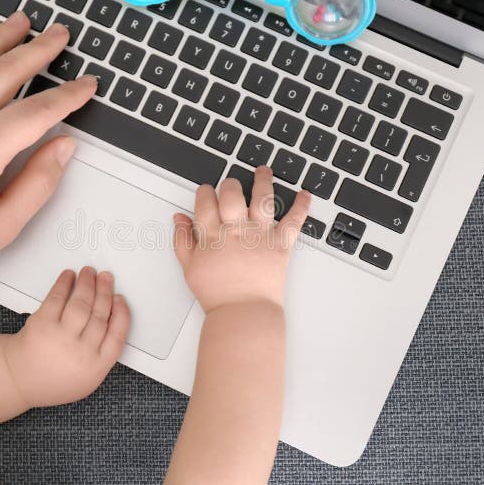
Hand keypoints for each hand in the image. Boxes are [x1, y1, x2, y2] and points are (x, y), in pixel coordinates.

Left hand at [3, 268, 129, 407]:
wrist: (18, 380)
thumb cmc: (51, 379)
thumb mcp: (85, 379)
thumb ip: (101, 355)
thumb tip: (112, 319)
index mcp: (95, 367)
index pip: (117, 334)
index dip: (121, 312)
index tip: (119, 300)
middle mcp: (80, 352)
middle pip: (99, 314)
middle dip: (105, 291)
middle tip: (106, 279)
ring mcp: (61, 337)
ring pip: (81, 303)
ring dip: (87, 283)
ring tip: (89, 273)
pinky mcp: (42, 324)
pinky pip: (57, 298)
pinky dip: (64, 284)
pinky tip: (69, 277)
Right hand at [173, 166, 310, 311]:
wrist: (243, 313)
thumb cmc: (217, 295)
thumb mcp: (190, 268)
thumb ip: (182, 240)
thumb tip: (179, 218)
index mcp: (212, 236)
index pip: (205, 202)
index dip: (205, 192)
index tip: (207, 191)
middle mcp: (236, 231)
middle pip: (232, 194)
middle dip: (230, 184)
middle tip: (231, 184)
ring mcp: (260, 236)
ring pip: (262, 199)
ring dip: (263, 181)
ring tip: (264, 171)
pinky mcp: (280, 244)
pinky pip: (294, 221)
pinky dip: (301, 206)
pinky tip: (304, 194)